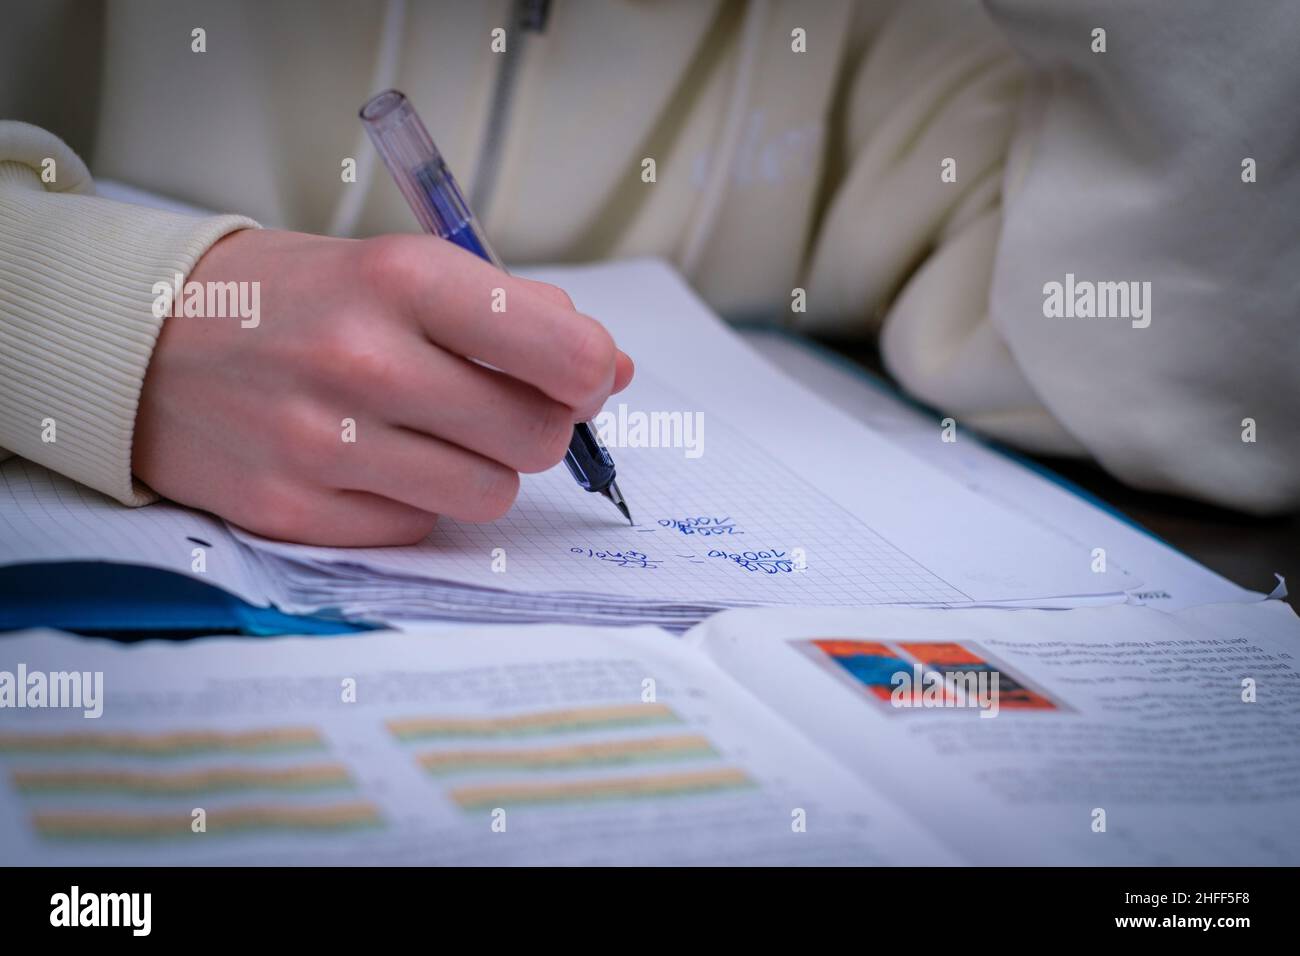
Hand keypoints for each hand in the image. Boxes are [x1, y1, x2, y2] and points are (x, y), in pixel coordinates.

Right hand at [132, 229, 633, 544]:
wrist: (141, 340)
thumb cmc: (292, 298)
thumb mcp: (396, 268)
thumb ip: (511, 314)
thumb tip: (609, 370)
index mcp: (402, 280)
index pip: (561, 352)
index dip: (588, 375)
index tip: (578, 377)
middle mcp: (365, 361)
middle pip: (536, 436)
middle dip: (535, 424)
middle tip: (491, 403)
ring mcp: (324, 444)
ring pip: (489, 494)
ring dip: (477, 467)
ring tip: (422, 429)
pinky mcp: (293, 512)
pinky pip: (417, 525)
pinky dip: (412, 498)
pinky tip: (367, 459)